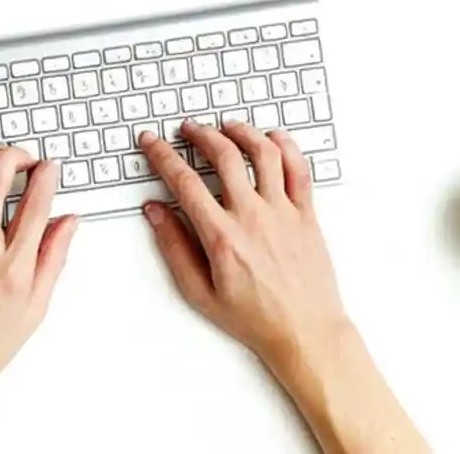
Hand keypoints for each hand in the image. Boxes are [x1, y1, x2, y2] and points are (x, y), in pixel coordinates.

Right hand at [139, 121, 427, 452]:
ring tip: (227, 126)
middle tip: (188, 129)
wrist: (305, 332)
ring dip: (241, 132)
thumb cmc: (254, 318)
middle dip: (200, 135)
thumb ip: (174, 247)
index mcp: (222, 236)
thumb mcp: (199, 292)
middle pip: (223, 156)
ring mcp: (283, 212)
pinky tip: (273, 138)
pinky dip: (286, 146)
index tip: (152, 143)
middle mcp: (253, 217)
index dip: (162, 156)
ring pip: (263, 153)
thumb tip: (155, 211)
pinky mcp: (307, 215)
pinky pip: (299, 169)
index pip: (184, 182)